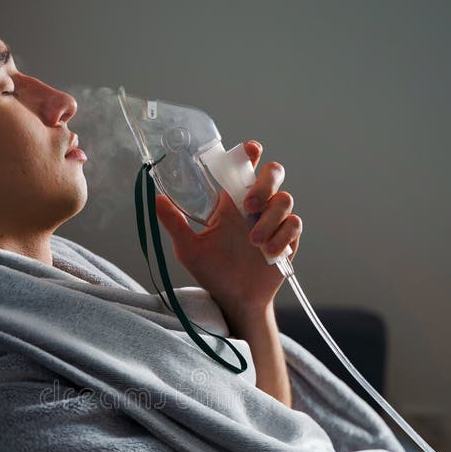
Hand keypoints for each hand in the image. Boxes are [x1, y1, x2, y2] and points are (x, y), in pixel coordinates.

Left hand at [154, 140, 301, 329]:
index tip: (250, 151)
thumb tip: (155, 199)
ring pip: (285, 199)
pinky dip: (282, 237)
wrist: (235, 301)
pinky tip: (269, 253)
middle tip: (248, 206)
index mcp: (231, 201)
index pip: (244, 167)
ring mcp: (273, 222)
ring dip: (270, 220)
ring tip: (254, 244)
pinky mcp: (288, 239)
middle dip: (265, 184)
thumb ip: (175, 222)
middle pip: (273, 173)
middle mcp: (255, 207)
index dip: (250, 153)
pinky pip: (294, 225)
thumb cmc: (212, 273)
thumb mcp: (189, 249)